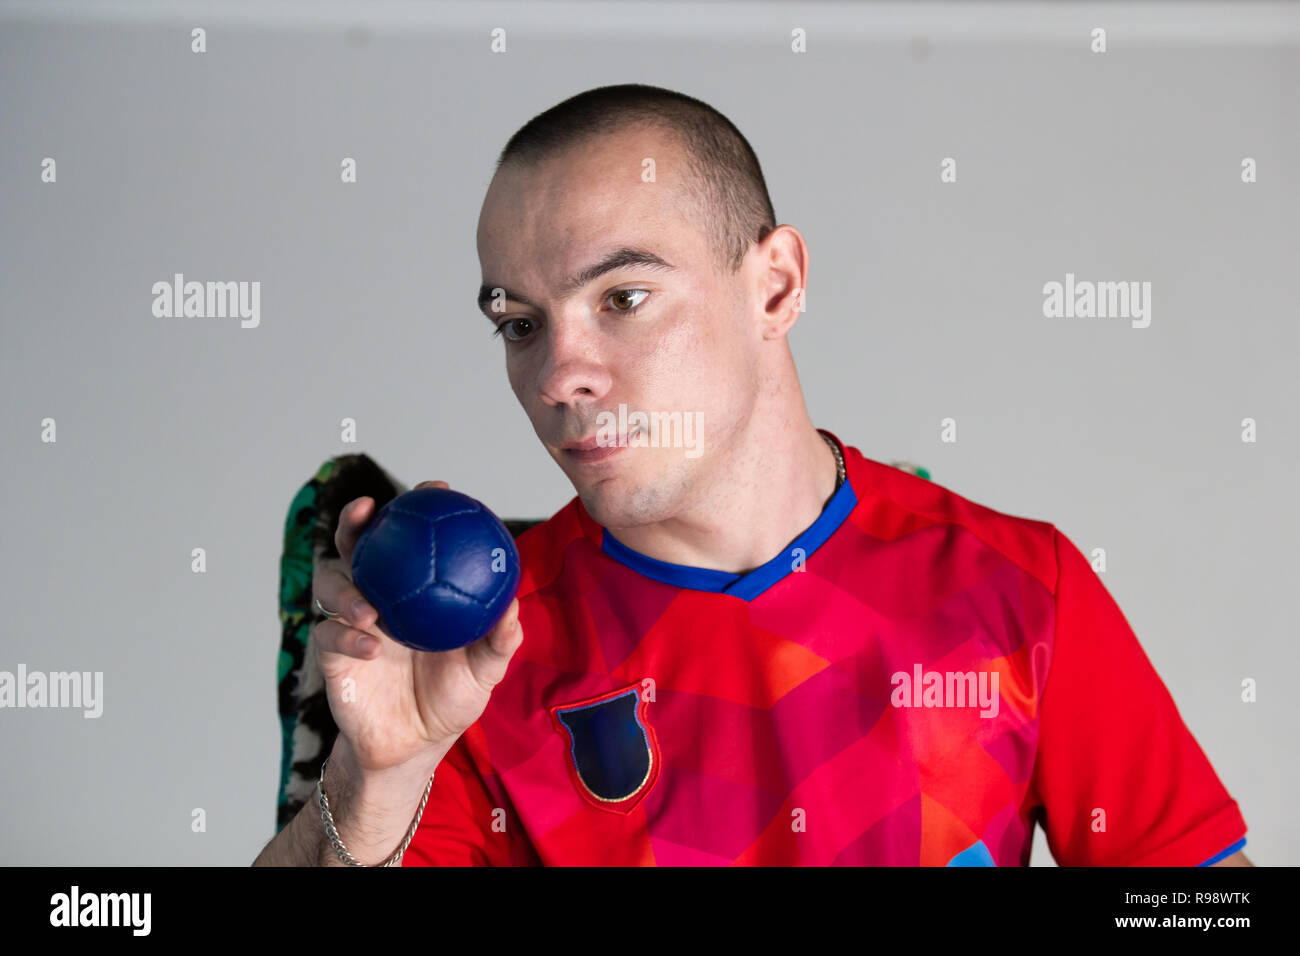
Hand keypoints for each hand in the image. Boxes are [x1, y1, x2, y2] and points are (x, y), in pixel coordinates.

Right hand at [309, 481, 524, 776]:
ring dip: (346, 587)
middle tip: (370, 509)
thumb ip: (499, 639)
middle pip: (356, 545)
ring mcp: (349, 622)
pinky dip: (348, 638)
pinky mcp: (331, 655)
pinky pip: (329, 637)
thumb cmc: (451, 698)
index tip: (436, 491)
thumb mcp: (484, 670)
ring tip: (369, 606)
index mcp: (412, 589)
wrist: (415, 746)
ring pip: (330, 584)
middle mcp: (377, 595)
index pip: (410, 538)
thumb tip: (513, 605)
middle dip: (355, 520)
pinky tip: (370, 644)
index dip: (417, 508)